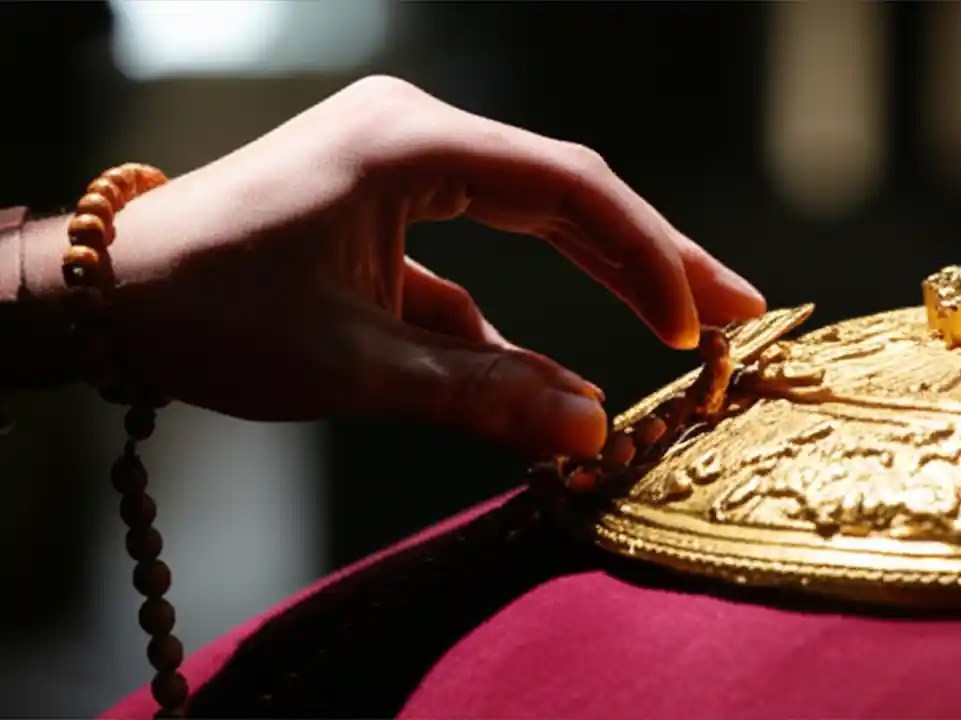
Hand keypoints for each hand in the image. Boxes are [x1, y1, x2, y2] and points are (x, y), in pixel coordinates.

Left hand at [22, 76, 764, 456]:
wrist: (102, 296)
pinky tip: (555, 370)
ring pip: (533, 215)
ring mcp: (403, 166)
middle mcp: (418, 135)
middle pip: (569, 190)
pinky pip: (478, 253)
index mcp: (414, 144)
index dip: (646, 258)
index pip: (570, 189)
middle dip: (652, 255)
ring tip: (682, 321)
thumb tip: (590, 433)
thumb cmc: (210, 313)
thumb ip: (480, 396)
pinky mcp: (387, 208)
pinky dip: (520, 309)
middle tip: (737, 309)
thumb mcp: (356, 363)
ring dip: (600, 273)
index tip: (696, 329)